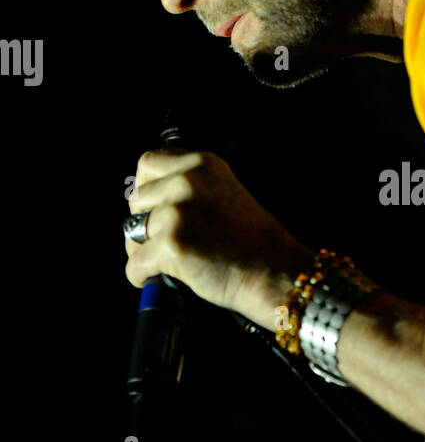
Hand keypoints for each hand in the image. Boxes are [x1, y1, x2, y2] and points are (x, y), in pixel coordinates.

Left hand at [124, 148, 311, 326]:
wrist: (276, 271)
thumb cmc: (253, 241)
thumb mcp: (224, 192)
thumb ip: (189, 186)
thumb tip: (145, 200)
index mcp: (202, 164)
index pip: (147, 164)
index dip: (148, 190)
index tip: (155, 208)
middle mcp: (188, 181)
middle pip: (136, 199)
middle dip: (143, 222)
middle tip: (165, 241)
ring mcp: (178, 212)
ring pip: (131, 232)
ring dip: (140, 250)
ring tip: (165, 261)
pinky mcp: (171, 244)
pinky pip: (134, 264)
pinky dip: (142, 276)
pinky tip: (159, 277)